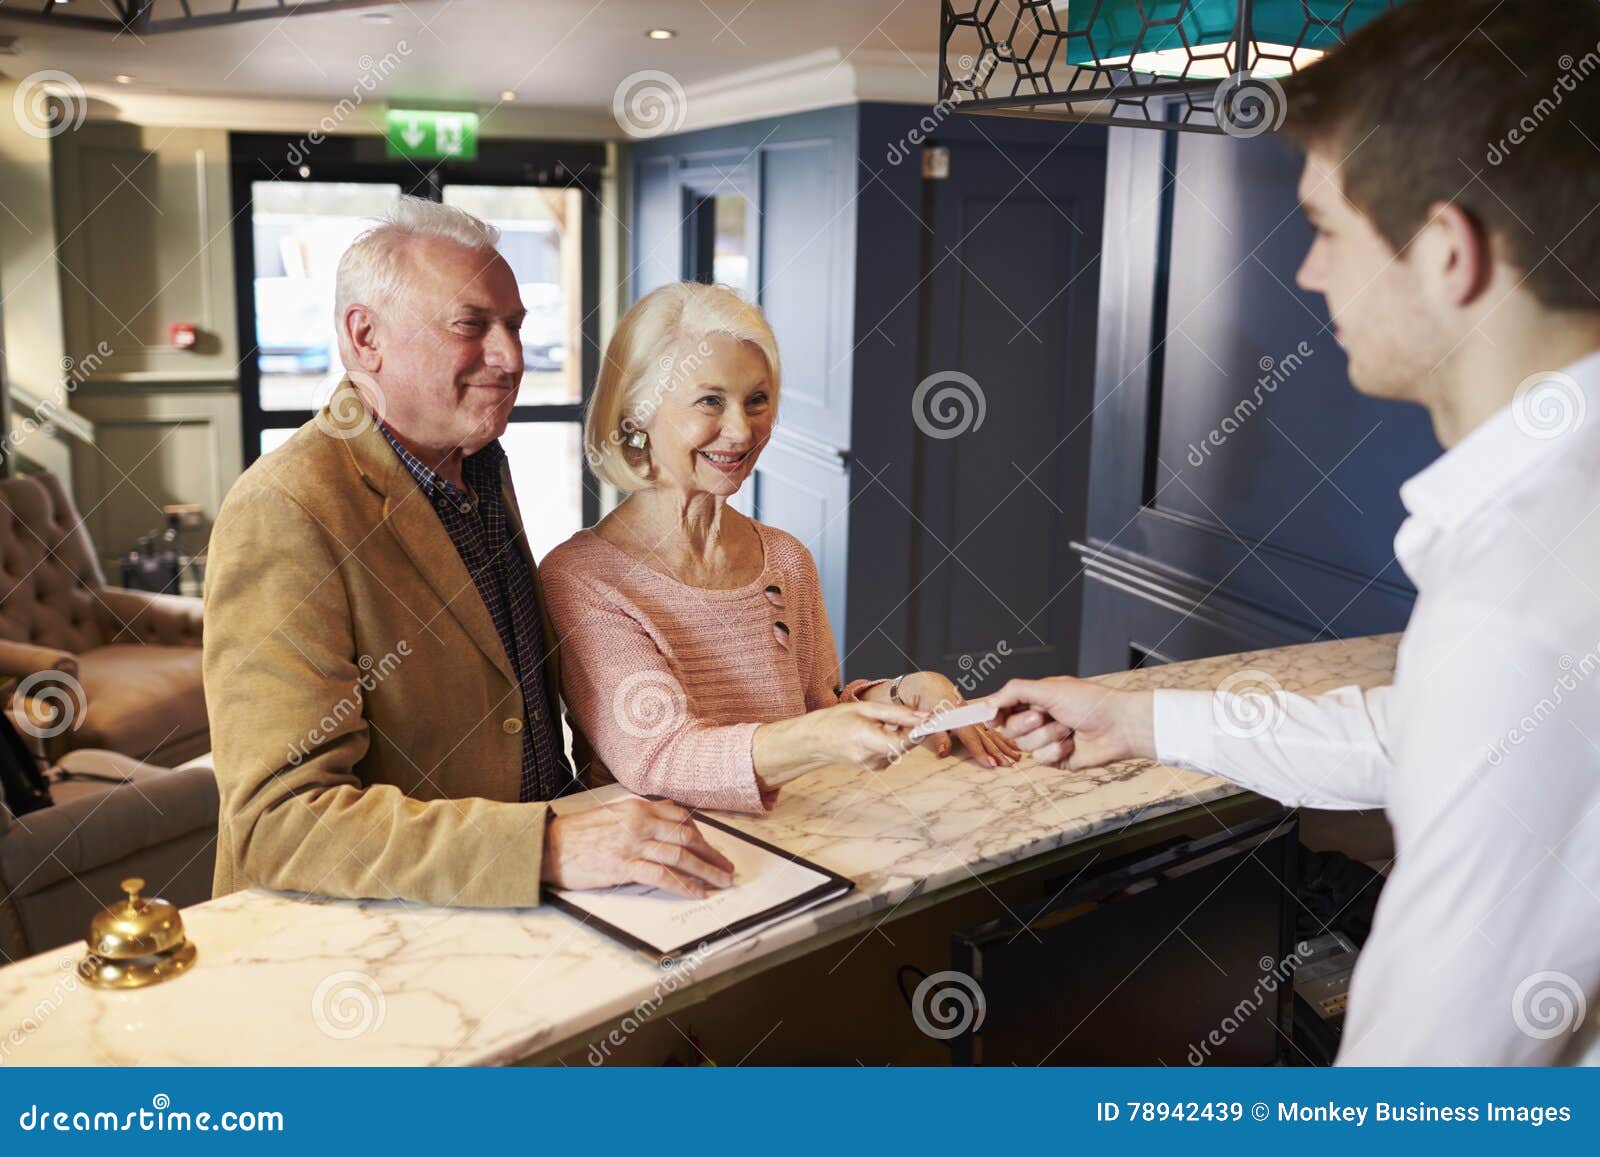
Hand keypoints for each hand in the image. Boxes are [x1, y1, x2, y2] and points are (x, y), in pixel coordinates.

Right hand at [541, 797, 735, 899]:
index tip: (712, 846)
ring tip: (721, 881)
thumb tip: (662, 833)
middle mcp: (640, 821)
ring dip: (706, 870)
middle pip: (687, 836)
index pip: (680, 816)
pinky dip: (684, 885)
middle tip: (727, 867)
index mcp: (637, 806)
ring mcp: (633, 843)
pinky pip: (663, 876)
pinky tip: (697, 893)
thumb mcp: (611, 815)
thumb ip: (637, 820)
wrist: (546, 845)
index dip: (701, 834)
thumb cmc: (575, 834)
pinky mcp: (624, 865)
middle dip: (712, 853)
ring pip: (681, 855)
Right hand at [756, 699, 926, 780]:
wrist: (814, 741)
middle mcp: (872, 758)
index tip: (936, 719)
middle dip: (914, 725)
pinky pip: (894, 751)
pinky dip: (895, 738)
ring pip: (902, 747)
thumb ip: (897, 714)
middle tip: (915, 705)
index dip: (923, 731)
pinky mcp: (876, 767)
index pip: (905, 742)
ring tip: (889, 716)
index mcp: (866, 740)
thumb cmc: (835, 721)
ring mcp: (874, 766)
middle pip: (907, 744)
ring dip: (904, 731)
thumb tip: (924, 716)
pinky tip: (882, 728)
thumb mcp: (865, 709)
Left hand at [895, 671, 1020, 767]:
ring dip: (1003, 745)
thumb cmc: (926, 699)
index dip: (980, 750)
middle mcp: (968, 713)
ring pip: (991, 731)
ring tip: (1015, 758)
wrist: (930, 683)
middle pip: (984, 734)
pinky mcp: (976, 715)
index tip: (989, 763)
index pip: (970, 735)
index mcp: (955, 713)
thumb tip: (943, 752)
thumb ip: (936, 736)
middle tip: (1008, 764)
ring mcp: (974, 714)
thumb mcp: (924, 717)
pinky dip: (1003, 737)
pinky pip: (992, 727)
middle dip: (997, 750)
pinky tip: (1013, 746)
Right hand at [980, 678, 1154, 769]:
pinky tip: (1073, 743)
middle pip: (1009, 729)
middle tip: (1044, 715)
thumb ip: (1014, 692)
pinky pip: (1041, 759)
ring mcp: (1047, 740)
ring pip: (1025, 746)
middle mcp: (1039, 719)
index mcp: (1036, 699)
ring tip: (1068, 728)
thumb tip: (987, 703)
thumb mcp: (1049, 689)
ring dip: (1046, 736)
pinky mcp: (1057, 758)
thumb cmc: (1091, 702)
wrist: (1119, 726)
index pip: (1004, 706)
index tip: (988, 717)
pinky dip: (1056, 750)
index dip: (995, 712)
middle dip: (1025, 723)